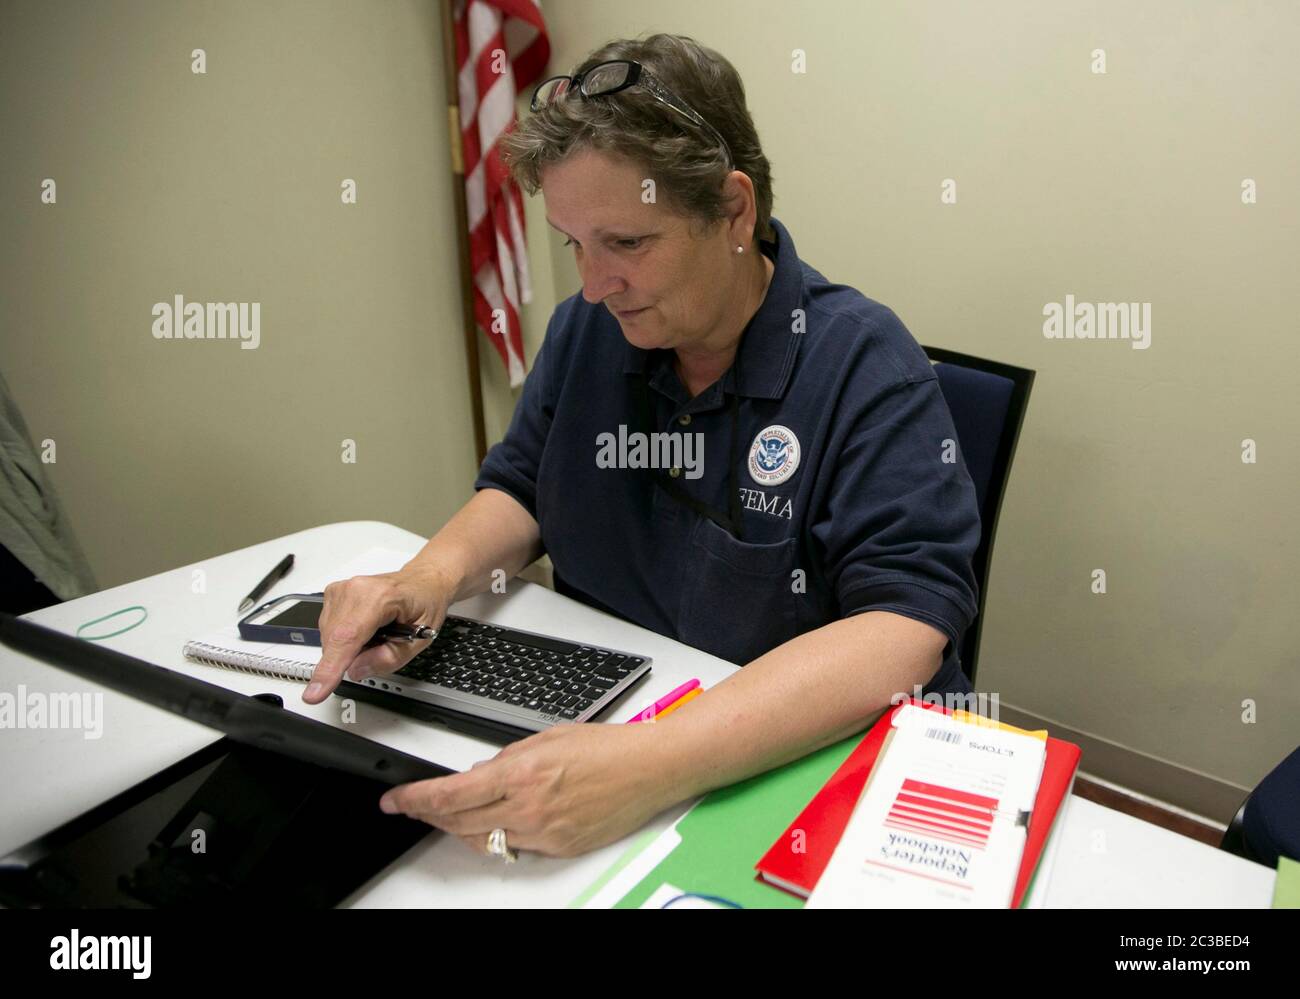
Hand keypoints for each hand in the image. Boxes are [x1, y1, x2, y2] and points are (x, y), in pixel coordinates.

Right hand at [302, 564, 453, 704]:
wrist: (421, 581)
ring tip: (377, 632)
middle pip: (335, 642)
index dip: (330, 668)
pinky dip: (344, 638)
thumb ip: (390, 658)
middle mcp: (355, 590)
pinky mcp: (332, 594)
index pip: (347, 638)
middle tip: (383, 644)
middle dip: (351, 657)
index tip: (316, 691)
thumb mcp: (422, 637)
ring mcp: (341, 590)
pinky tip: (365, 628)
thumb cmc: (424, 602)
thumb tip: (356, 670)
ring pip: (329, 638)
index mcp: (380, 597)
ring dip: (348, 647)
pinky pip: (328, 630)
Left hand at [378, 722, 673, 858]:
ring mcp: (545, 833)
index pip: (452, 794)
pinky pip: (514, 846)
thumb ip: (506, 758)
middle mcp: (530, 808)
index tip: (397, 800)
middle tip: (412, 806)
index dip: (417, 799)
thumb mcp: (547, 737)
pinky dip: (497, 834)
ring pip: (482, 839)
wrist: (649, 769)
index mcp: (524, 773)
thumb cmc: (608, 748)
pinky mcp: (559, 848)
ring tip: (448, 813)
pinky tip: (494, 821)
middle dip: (429, 814)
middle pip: (459, 821)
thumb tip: (479, 774)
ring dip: (459, 827)